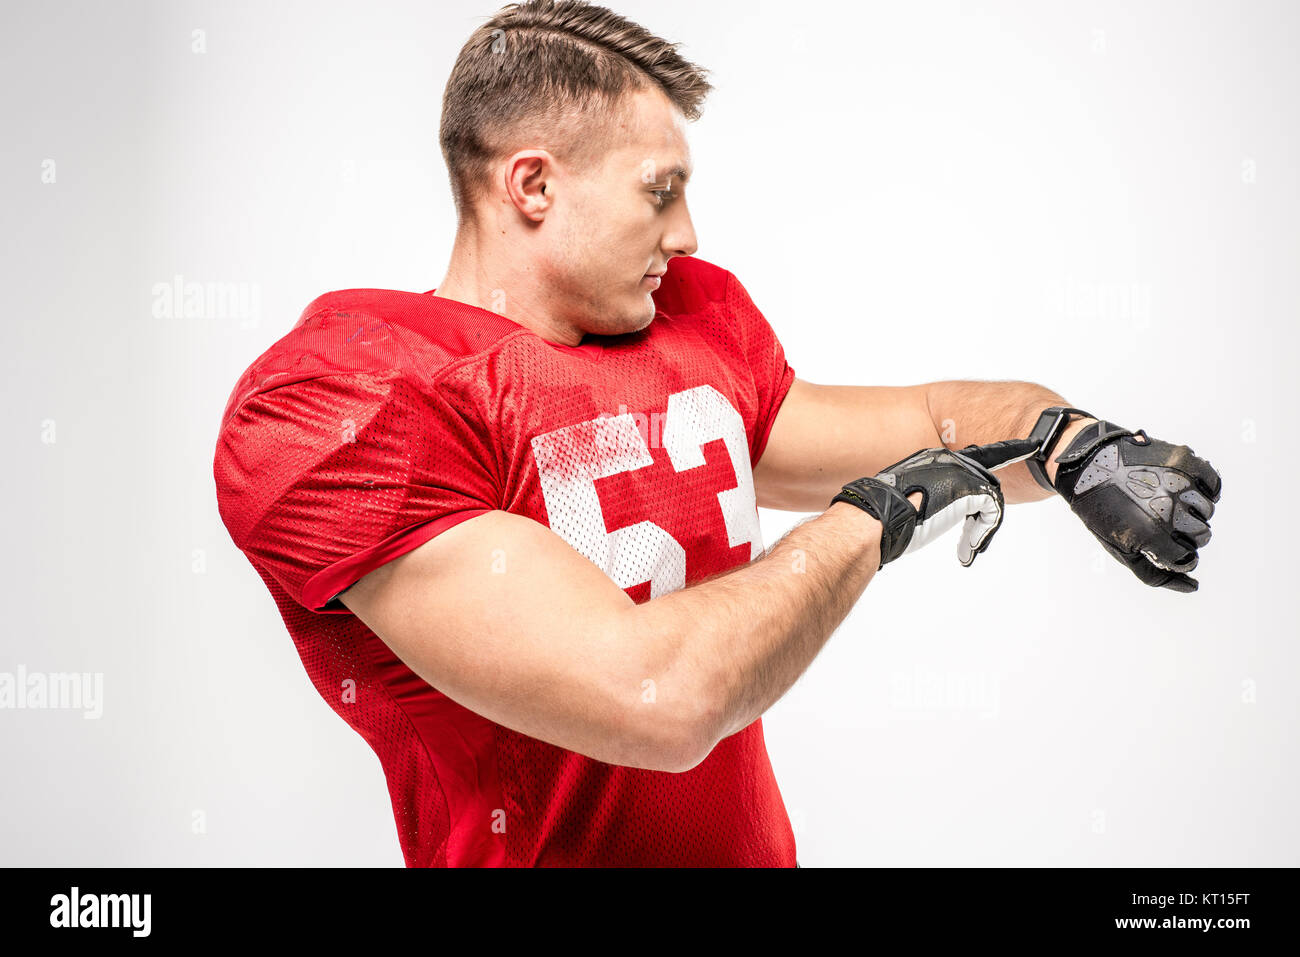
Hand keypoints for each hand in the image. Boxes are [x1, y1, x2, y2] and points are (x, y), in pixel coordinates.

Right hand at [832, 447, 1004, 567]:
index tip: (1027, 445)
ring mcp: (959, 471)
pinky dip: (983, 533)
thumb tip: (926, 511)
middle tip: (970, 542)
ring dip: (982, 528)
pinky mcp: (969, 488)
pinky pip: (993, 510)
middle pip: (983, 484)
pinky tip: (966, 549)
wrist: (878, 517)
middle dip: (983, 516)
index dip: (1004, 452)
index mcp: (931, 459)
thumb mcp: (907, 501)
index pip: (974, 456)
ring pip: (990, 497)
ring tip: (965, 548)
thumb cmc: (884, 517)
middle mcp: (948, 459)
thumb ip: (927, 498)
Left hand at [1051, 419, 1222, 591]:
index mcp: (1151, 534)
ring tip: (1165, 502)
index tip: (1160, 546)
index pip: (1187, 560)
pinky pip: (1213, 483)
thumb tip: (1192, 586)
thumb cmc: (1101, 510)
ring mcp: (1178, 482)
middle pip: (1202, 536)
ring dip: (1192, 512)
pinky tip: (1182, 489)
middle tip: (1160, 522)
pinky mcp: (1185, 460)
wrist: (1087, 464)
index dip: (1174, 556)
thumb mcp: (1119, 549)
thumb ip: (1155, 574)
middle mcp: (1169, 508)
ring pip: (1207, 511)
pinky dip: (1204, 489)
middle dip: (1184, 535)